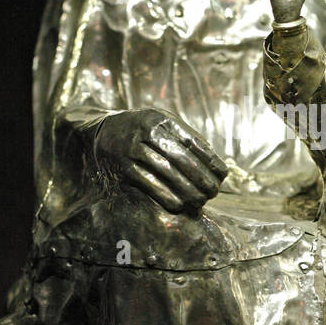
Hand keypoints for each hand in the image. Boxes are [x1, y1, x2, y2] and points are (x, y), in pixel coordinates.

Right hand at [95, 108, 227, 213]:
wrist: (103, 131)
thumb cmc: (143, 129)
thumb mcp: (162, 123)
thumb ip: (185, 137)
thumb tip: (213, 160)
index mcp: (161, 119)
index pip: (192, 141)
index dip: (210, 160)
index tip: (222, 175)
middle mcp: (147, 131)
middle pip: (181, 158)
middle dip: (201, 178)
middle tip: (214, 192)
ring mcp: (133, 148)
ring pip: (166, 172)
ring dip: (186, 190)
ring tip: (200, 201)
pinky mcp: (123, 166)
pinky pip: (148, 183)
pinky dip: (165, 195)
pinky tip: (179, 204)